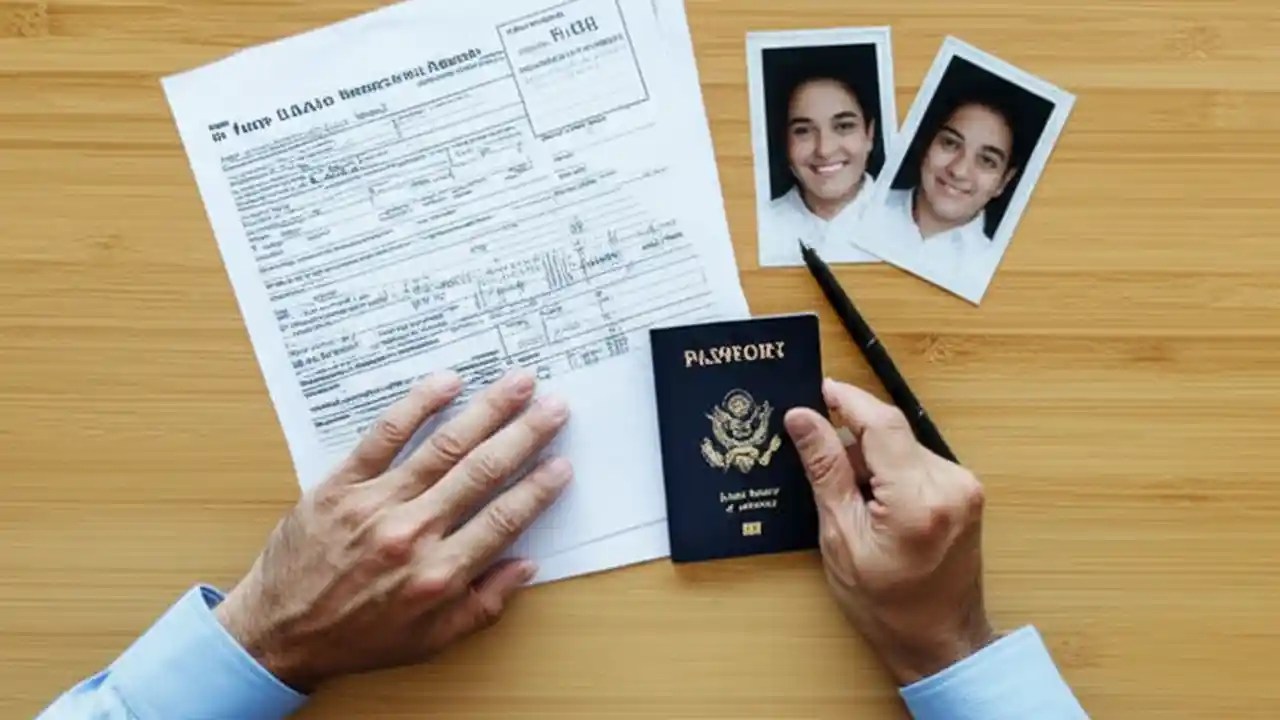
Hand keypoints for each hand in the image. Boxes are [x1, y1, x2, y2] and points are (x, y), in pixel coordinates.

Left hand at [214, 369, 570, 691]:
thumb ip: (484, 606)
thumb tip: (525, 566)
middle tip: (555, 407)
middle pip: (483, 472)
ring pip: (443, 447)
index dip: (538, 489)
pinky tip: (446, 383)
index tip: (563, 464)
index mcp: (438, 575)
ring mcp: (375, 504)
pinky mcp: (341, 485)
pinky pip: (383, 436)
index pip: (503, 520)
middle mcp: (412, 534)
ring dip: (487, 411)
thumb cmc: (356, 639)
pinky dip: (416, 406)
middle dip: (526, 435)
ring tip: (517, 384)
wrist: (278, 634)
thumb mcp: (431, 641)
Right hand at [784, 379, 993, 685]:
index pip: (882, 424)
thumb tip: (803, 419)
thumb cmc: (887, 604)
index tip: (815, 391)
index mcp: (918, 500)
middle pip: (890, 432)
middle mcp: (951, 484)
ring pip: (902, 446)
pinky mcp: (965, 490)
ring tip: (852, 504)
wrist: (941, 640)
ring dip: (870, 461)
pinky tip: (876, 506)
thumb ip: (824, 472)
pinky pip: (917, 462)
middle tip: (821, 470)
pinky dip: (890, 473)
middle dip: (852, 442)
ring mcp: (964, 486)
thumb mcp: (841, 539)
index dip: (846, 400)